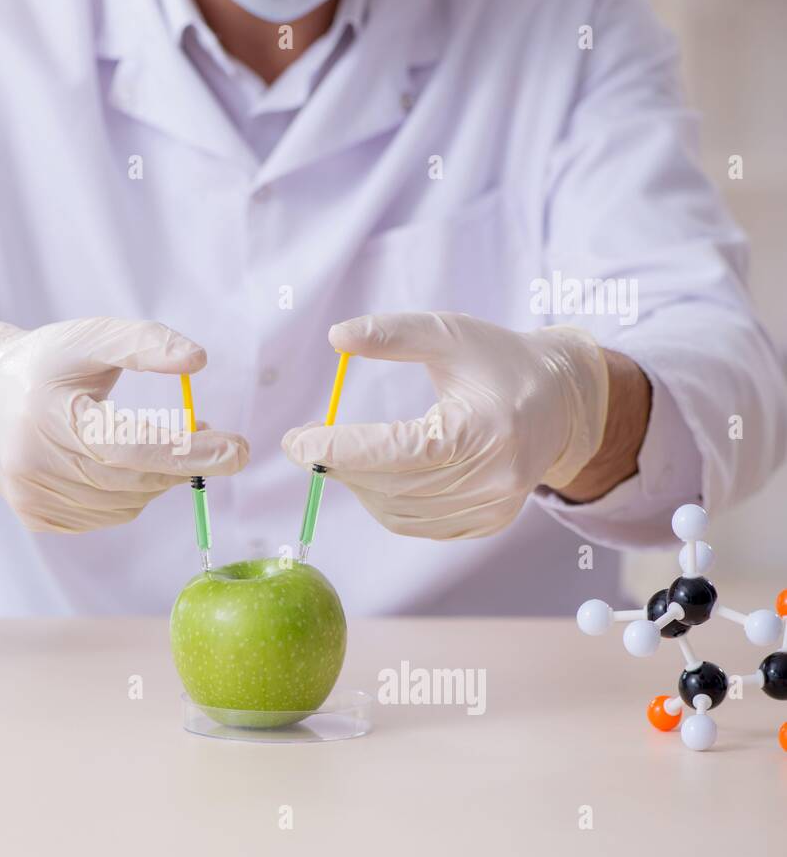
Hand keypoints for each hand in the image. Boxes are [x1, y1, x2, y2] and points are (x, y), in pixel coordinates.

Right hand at [0, 317, 248, 531]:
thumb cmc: (43, 364)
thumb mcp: (89, 337)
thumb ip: (143, 342)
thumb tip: (198, 360)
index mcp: (46, 415)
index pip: (127, 444)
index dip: (186, 449)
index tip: (237, 448)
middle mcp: (33, 465)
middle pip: (131, 480)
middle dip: (186, 464)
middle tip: (222, 444)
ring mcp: (33, 498)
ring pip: (125, 504)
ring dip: (160, 479)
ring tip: (168, 443)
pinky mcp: (38, 517)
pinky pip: (107, 517)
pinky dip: (132, 495)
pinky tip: (128, 466)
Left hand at [282, 311, 611, 539]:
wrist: (560, 404)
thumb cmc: (499, 361)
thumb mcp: (449, 333)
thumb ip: (394, 333)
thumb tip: (337, 335)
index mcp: (487, 428)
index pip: (400, 450)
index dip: (343, 448)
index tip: (297, 440)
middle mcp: (495, 477)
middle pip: (393, 485)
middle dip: (339, 464)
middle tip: (304, 442)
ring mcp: (492, 507)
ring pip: (397, 511)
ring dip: (357, 484)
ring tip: (339, 451)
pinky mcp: (485, 523)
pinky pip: (414, 523)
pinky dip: (382, 500)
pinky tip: (373, 472)